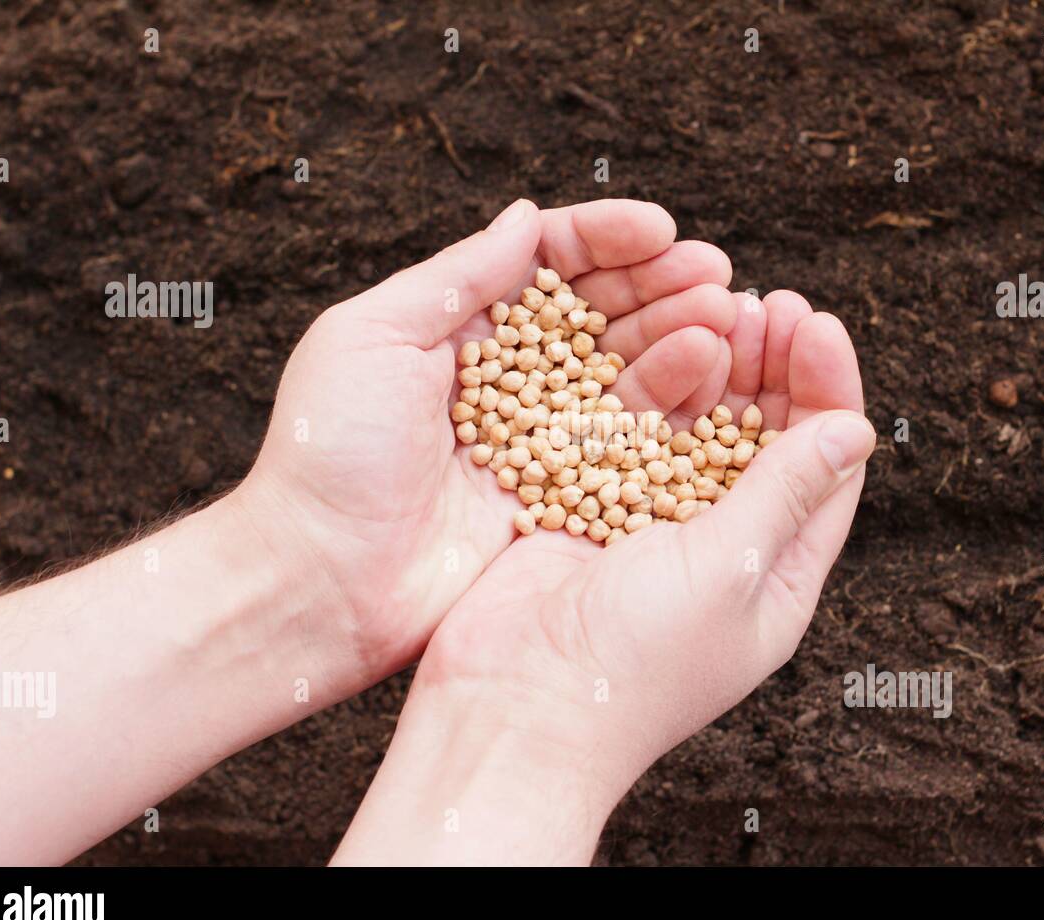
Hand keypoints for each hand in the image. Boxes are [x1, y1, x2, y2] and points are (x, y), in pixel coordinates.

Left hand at [234, 199, 736, 690]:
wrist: (321, 581)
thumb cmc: (327, 452)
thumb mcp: (374, 337)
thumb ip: (458, 278)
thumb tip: (528, 215)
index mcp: (459, 329)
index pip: (547, 265)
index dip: (606, 242)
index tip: (660, 230)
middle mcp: (509, 378)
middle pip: (601, 315)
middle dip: (660, 286)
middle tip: (716, 274)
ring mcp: (541, 438)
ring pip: (627, 375)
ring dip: (679, 339)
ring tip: (723, 319)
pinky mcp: (562, 495)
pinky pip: (629, 444)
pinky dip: (673, 410)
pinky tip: (710, 377)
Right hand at [333, 291, 873, 863]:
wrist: (514, 707)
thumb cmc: (632, 663)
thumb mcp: (729, 571)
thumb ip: (785, 492)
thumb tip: (856, 430)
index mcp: (775, 578)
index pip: (824, 470)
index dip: (827, 392)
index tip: (814, 324)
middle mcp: (720, 550)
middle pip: (765, 440)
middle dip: (772, 368)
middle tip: (766, 302)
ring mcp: (654, 529)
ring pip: (699, 429)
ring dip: (715, 369)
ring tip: (718, 306)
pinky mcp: (593, 511)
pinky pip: (635, 437)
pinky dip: (651, 391)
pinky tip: (657, 344)